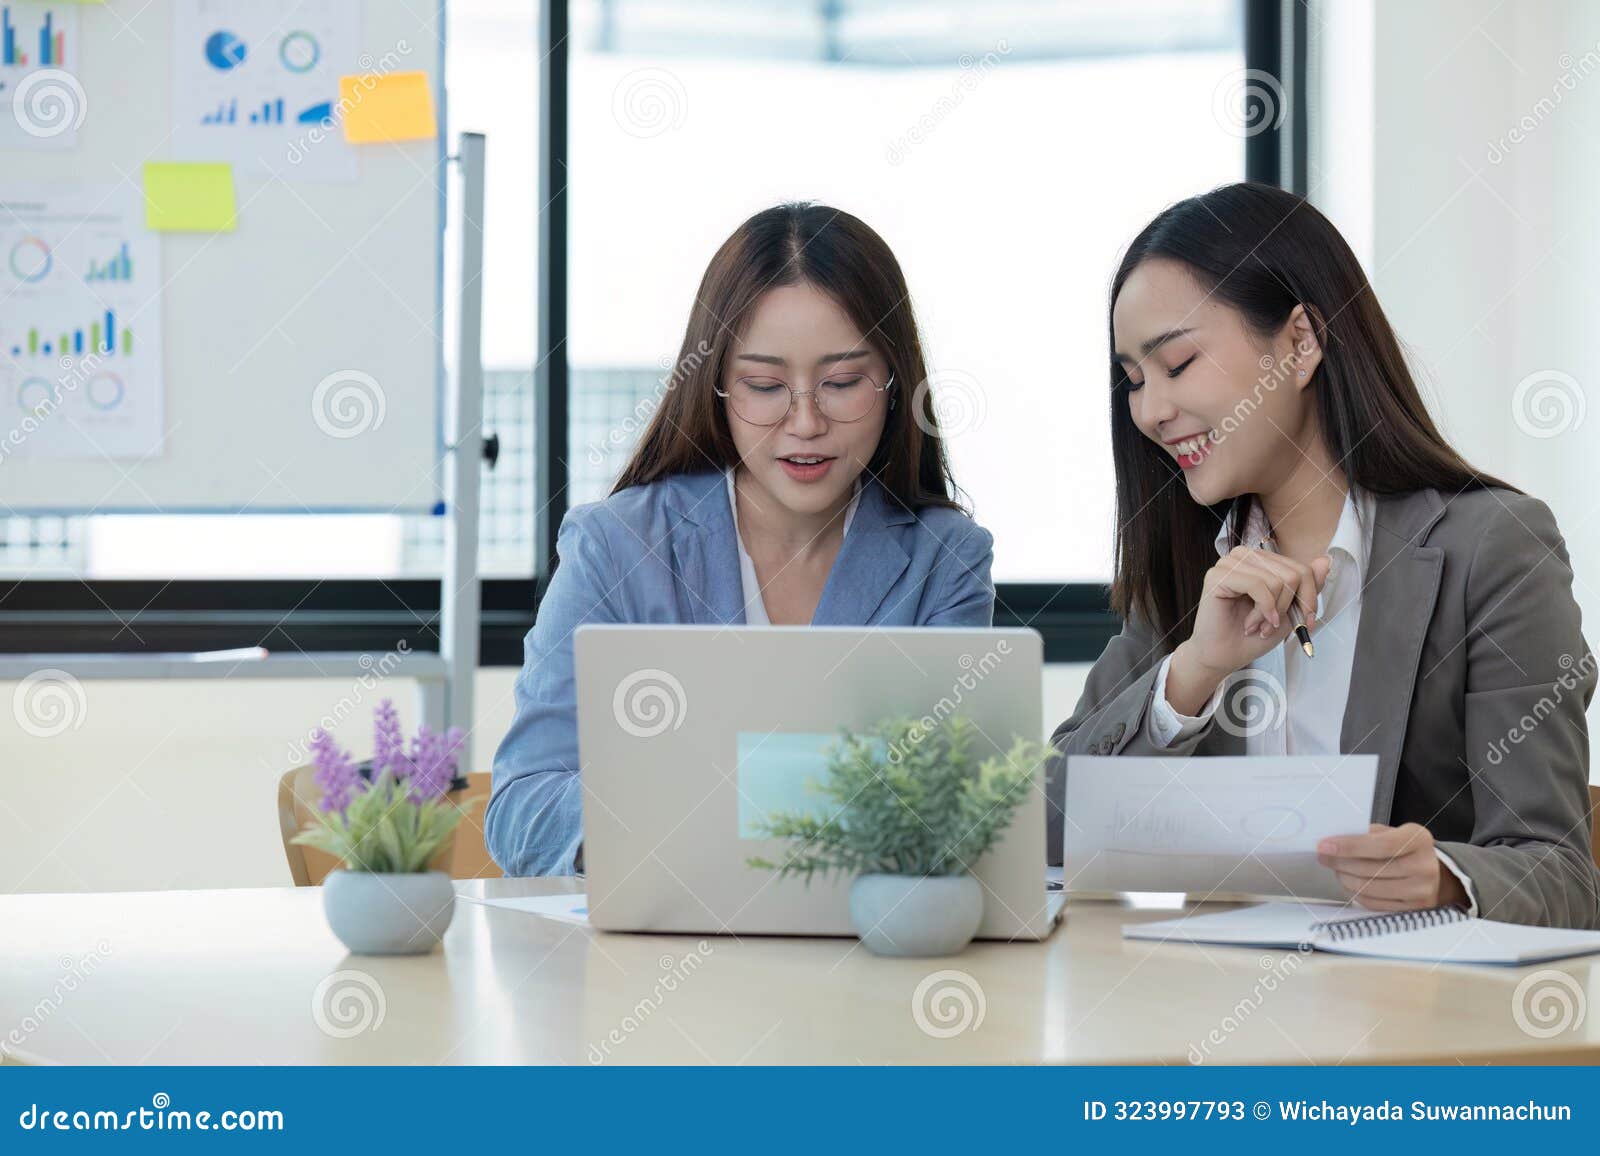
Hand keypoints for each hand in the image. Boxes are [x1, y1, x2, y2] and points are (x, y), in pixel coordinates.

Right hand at [1165, 546, 1331, 714]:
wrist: (1223, 656)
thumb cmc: (1250, 636)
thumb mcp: (1289, 611)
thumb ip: (1306, 586)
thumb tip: (1325, 560)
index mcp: (1261, 561)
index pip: (1301, 569)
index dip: (1309, 598)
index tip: (1305, 621)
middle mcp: (1245, 557)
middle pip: (1292, 574)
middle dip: (1287, 608)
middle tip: (1272, 627)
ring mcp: (1230, 563)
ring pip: (1277, 580)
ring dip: (1272, 611)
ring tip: (1258, 626)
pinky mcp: (1218, 575)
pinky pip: (1258, 586)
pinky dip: (1262, 610)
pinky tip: (1251, 623)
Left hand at [1317, 823, 1468, 910]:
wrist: (1431, 872)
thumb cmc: (1403, 848)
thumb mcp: (1391, 832)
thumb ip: (1366, 834)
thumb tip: (1332, 843)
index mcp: (1419, 839)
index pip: (1381, 845)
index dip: (1349, 846)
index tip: (1324, 845)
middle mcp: (1425, 866)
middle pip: (1372, 869)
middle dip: (1340, 862)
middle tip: (1324, 856)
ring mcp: (1421, 891)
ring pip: (1369, 888)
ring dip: (1344, 878)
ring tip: (1336, 869)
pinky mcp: (1413, 910)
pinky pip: (1373, 903)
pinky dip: (1354, 893)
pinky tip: (1349, 882)